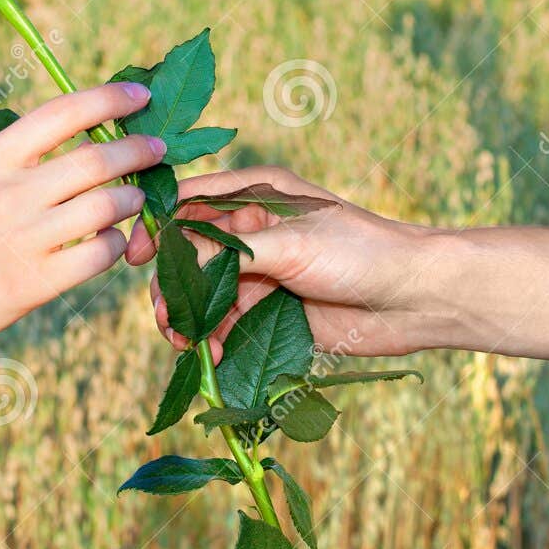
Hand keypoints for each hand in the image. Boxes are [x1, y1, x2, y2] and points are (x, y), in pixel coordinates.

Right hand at [0, 82, 165, 360]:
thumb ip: (16, 160)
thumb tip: (84, 135)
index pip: (63, 112)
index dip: (110, 99)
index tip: (141, 94)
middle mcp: (7, 193)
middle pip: (97, 159)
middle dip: (139, 150)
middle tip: (156, 149)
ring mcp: (22, 239)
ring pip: (107, 206)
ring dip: (133, 199)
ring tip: (136, 199)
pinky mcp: (33, 284)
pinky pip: (98, 254)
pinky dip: (115, 245)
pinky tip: (111, 242)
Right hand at [125, 165, 429, 361]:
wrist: (414, 298)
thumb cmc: (362, 253)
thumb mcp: (292, 243)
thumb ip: (230, 251)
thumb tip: (180, 266)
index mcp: (258, 192)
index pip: (190, 203)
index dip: (158, 229)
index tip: (133, 258)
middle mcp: (252, 229)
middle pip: (190, 255)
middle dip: (173, 286)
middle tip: (167, 318)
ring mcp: (261, 270)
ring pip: (205, 294)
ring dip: (190, 318)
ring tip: (184, 344)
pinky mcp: (270, 309)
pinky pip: (227, 323)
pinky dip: (214, 339)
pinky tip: (210, 356)